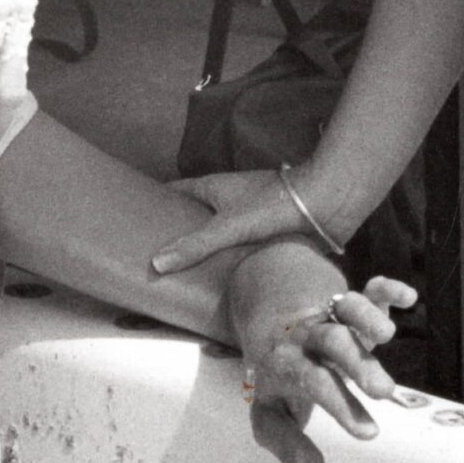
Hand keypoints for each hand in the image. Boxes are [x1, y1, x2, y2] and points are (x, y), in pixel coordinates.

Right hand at [151, 168, 316, 273]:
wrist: (325, 205)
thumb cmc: (276, 205)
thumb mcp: (229, 226)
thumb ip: (194, 245)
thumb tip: (157, 263)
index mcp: (214, 186)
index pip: (177, 191)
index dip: (158, 201)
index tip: (138, 218)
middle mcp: (230, 198)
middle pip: (196, 213)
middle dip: (180, 231)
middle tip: (158, 254)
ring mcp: (249, 214)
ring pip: (219, 231)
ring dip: (207, 247)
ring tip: (186, 271)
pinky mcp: (267, 231)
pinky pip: (240, 245)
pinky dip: (229, 256)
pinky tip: (223, 276)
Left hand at [236, 266, 418, 462]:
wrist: (272, 324)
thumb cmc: (279, 378)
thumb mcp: (268, 412)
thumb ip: (285, 442)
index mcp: (289, 364)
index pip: (312, 381)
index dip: (339, 405)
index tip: (368, 432)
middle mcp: (310, 337)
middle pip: (332, 341)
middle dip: (357, 363)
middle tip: (384, 391)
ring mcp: (332, 317)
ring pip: (348, 309)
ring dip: (368, 318)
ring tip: (386, 335)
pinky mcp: (352, 305)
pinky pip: (369, 290)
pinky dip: (387, 290)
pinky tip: (408, 297)